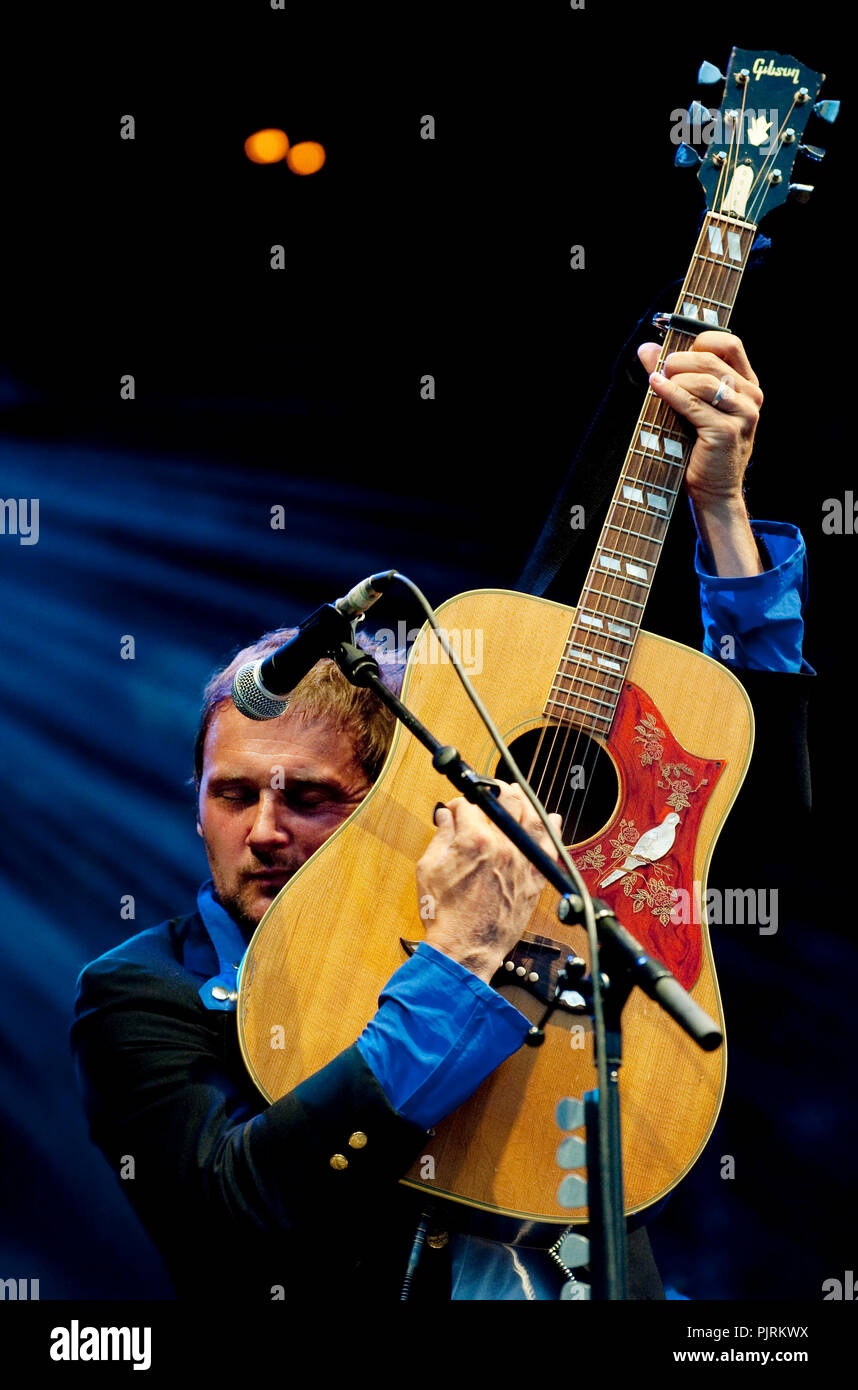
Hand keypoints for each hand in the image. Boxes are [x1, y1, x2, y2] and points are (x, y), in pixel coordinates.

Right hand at [416, 783, 561, 984]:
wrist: (464, 948)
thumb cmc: (444, 914)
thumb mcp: (429, 869)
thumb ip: (440, 837)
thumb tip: (445, 816)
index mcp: (474, 841)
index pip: (468, 806)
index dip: (459, 804)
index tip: (455, 810)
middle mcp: (503, 847)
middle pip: (506, 802)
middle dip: (496, 790)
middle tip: (490, 791)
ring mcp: (522, 863)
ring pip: (533, 818)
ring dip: (526, 801)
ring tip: (518, 795)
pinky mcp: (534, 880)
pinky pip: (550, 849)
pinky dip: (552, 831)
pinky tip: (552, 820)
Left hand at [637, 331, 762, 504]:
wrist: (714, 492)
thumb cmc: (700, 450)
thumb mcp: (690, 407)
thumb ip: (673, 376)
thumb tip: (646, 349)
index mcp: (747, 386)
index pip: (730, 344)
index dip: (701, 340)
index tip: (677, 352)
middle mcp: (751, 397)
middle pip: (712, 359)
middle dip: (680, 360)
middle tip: (661, 367)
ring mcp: (743, 414)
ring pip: (703, 380)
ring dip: (675, 378)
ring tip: (658, 382)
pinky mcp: (726, 431)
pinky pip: (693, 404)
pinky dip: (670, 393)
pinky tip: (656, 387)